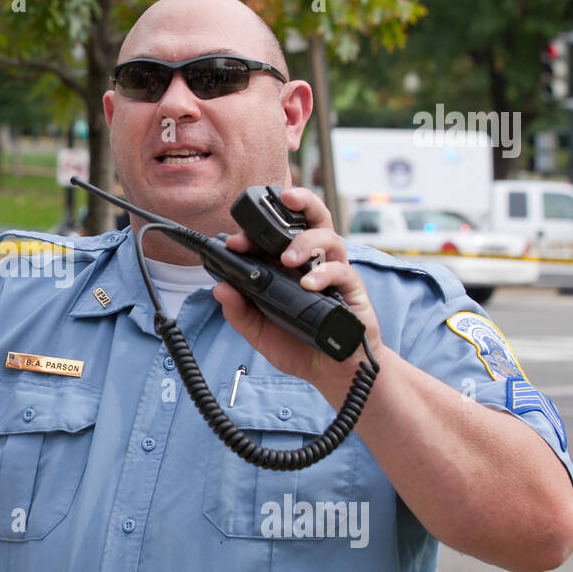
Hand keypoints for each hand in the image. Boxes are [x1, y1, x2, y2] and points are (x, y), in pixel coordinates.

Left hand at [212, 187, 382, 402]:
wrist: (332, 372)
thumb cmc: (300, 346)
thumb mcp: (260, 331)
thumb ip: (239, 312)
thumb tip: (220, 288)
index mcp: (287, 267)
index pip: (273, 237)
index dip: (254, 232)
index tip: (235, 242)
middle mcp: (312, 263)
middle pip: (312, 219)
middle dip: (300, 202)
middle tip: (283, 199)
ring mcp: (333, 273)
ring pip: (329, 237)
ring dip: (307, 241)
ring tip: (288, 259)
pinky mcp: (352, 289)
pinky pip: (342, 271)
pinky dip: (324, 274)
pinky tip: (309, 284)